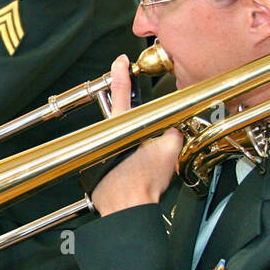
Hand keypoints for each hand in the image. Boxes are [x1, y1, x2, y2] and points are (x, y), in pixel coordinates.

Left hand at [90, 55, 183, 214]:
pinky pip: (114, 161)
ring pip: (120, 143)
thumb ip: (172, 133)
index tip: (120, 61)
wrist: (129, 208)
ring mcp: (98, 154)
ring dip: (133, 152)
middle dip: (139, 131)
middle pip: (123, 122)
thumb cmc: (143, 184)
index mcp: (121, 128)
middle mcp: (105, 138)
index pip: (120, 92)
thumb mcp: (168, 152)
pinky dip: (126, 166)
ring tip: (141, 169)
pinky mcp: (96, 171)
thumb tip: (173, 130)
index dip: (121, 74)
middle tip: (146, 149)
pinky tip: (135, 177)